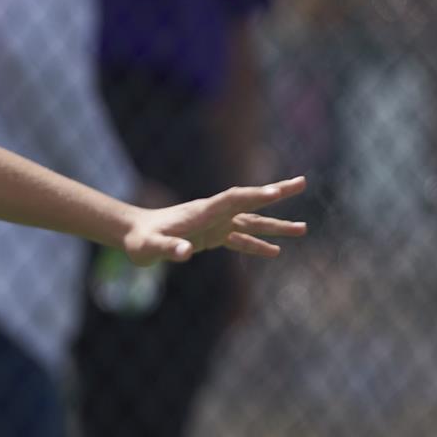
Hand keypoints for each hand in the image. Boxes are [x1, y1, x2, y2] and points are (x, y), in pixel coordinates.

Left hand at [121, 176, 307, 264]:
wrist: (133, 234)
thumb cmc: (140, 240)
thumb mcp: (150, 247)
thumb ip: (167, 249)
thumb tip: (184, 253)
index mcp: (201, 212)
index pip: (232, 200)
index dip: (253, 196)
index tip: (274, 192)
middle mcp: (213, 214)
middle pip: (249, 201)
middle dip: (276, 193)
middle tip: (303, 183)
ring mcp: (215, 224)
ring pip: (251, 221)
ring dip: (276, 225)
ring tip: (303, 228)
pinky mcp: (213, 236)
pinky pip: (240, 239)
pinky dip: (258, 245)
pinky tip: (275, 251)